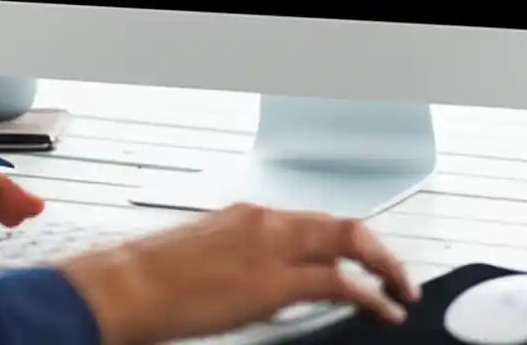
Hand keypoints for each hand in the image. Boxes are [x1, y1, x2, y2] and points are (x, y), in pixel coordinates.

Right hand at [60, 204, 419, 344]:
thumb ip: (238, 261)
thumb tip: (255, 281)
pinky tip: (383, 310)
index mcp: (247, 216)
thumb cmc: (146, 278)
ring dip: (384, 265)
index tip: (361, 258)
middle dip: (378, 248)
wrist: (125, 285)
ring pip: (350, 241)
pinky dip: (371, 294)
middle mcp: (266, 222)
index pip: (313, 221)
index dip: (347, 240)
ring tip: (401, 290)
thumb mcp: (202, 258)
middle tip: (398, 274)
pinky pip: (340, 281)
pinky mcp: (275, 281)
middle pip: (342, 224)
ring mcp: (273, 247)